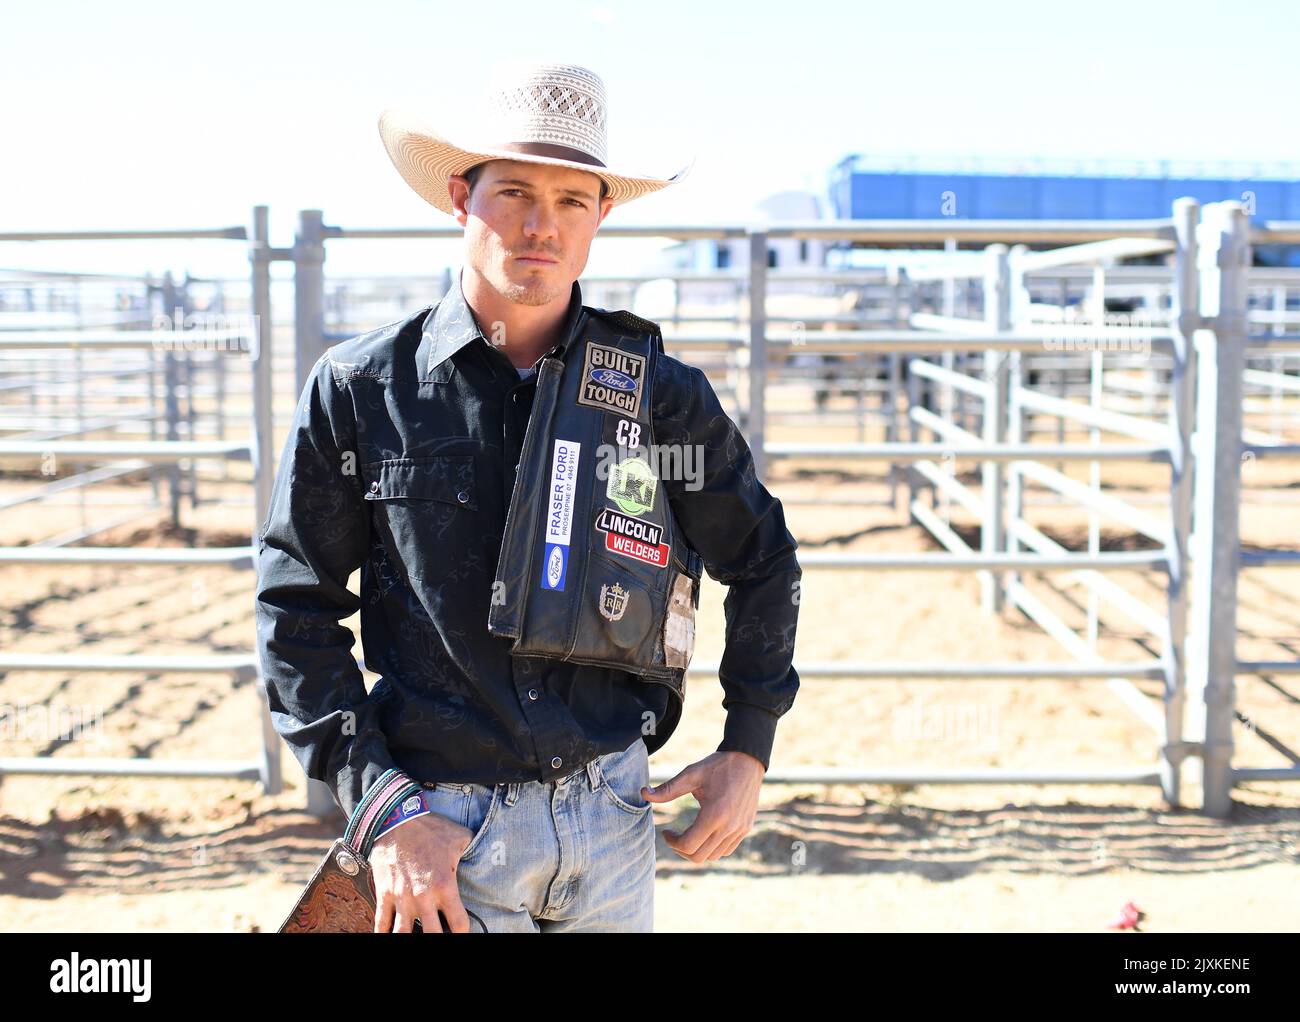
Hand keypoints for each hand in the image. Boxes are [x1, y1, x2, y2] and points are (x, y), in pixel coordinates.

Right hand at [369, 811, 473, 932]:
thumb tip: (486, 849)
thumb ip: (472, 849)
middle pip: (432, 936)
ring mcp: (401, 898)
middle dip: (437, 941)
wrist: (396, 820)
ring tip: (414, 938)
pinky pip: (381, 923)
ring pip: (402, 935)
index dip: (463, 934)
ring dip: (409, 940)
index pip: (459, 924)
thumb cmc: (430, 828)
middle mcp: (423, 897)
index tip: (461, 933)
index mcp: (445, 885)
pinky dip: (383, 933)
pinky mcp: (384, 894)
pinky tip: (389, 936)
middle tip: (439, 937)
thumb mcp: (459, 836)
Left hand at [641, 750, 763, 861]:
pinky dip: (712, 848)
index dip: (672, 843)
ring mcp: (739, 830)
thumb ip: (667, 789)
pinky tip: (704, 833)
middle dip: (681, 850)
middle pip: (699, 856)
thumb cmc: (717, 766)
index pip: (688, 845)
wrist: (747, 760)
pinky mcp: (745, 829)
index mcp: (714, 814)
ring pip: (713, 856)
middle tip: (674, 837)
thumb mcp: (690, 774)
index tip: (666, 832)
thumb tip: (643, 794)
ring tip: (688, 835)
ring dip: (697, 850)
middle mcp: (729, 827)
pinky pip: (726, 850)